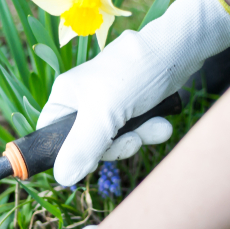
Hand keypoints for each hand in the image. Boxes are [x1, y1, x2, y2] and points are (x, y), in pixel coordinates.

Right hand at [38, 0, 229, 185]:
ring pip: (114, 141)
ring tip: (154, 126)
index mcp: (66, 97)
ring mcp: (108, 105)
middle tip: (132, 138)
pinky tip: (161, 123)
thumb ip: (82, 148)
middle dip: (115, 146)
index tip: (92, 160)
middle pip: (87, 145)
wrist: (178, 51)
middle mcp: (83, 101)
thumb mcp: (104, 115)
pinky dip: (149, 130)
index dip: (69, 154)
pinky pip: (134, 131)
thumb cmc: (133, 74)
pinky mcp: (132, 107)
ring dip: (138, 138)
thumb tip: (61, 178)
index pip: (51, 136)